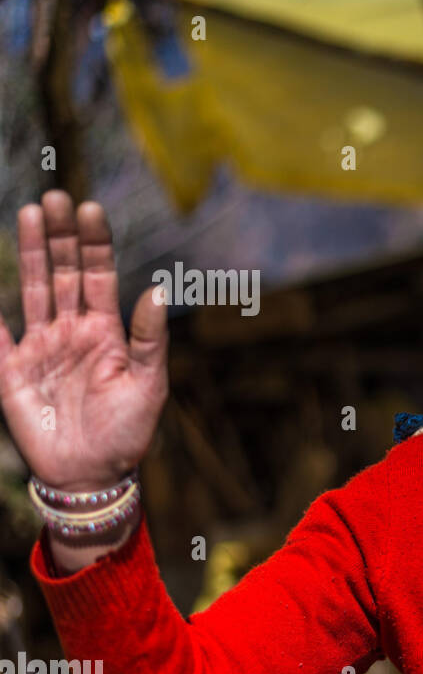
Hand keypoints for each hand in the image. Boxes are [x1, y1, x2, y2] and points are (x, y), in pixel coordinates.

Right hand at [1, 191, 167, 491]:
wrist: (92, 475)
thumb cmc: (128, 433)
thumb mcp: (148, 386)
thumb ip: (150, 340)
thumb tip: (158, 291)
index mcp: (106, 332)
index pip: (97, 276)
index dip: (93, 243)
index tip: (91, 208)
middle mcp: (71, 331)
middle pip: (63, 273)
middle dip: (60, 236)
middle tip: (56, 197)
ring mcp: (39, 347)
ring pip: (33, 289)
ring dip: (33, 253)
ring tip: (31, 212)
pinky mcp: (11, 370)